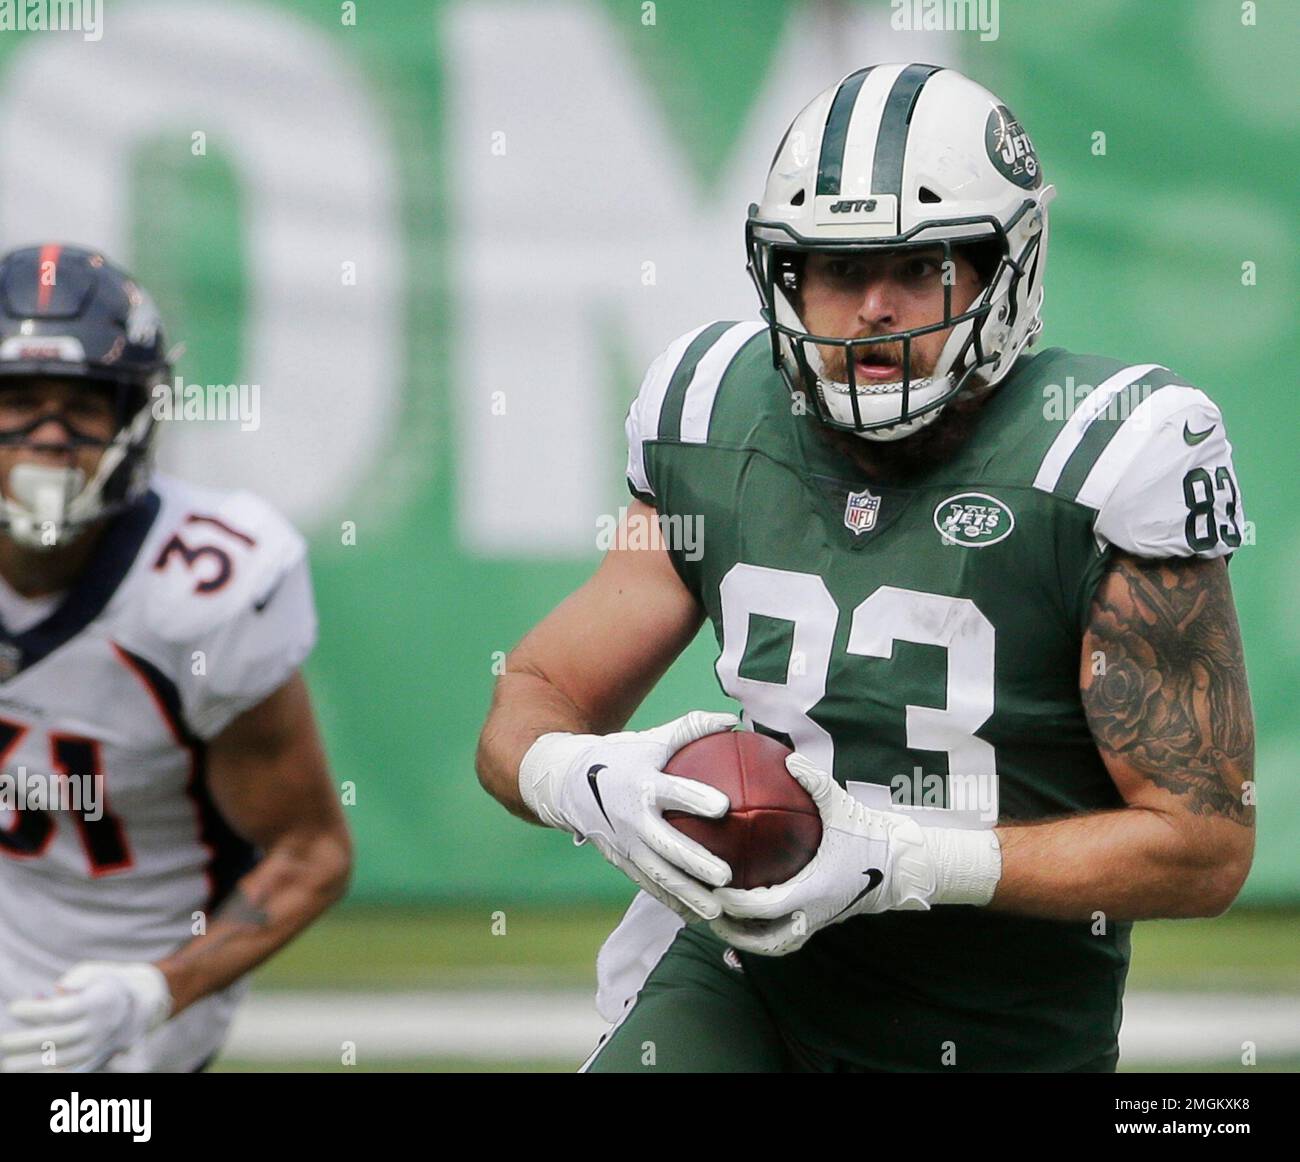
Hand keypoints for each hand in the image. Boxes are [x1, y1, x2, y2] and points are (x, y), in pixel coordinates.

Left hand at [0, 961, 171, 1072]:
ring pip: (61, 1059)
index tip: (13, 1007)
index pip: (62, 1010)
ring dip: (30, 1064)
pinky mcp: (94, 1059)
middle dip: (24, 1042)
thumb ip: (74, 981)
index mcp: (101, 1001)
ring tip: (7, 1063)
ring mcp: (98, 1046)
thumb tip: (54, 992)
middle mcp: (100, 1027)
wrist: (138, 1004)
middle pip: (57, 1038)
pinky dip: (48, 1072)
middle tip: (1, 1041)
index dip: (35, 1010)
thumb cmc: (105, 984)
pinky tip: (27, 1072)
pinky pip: (69, 1070)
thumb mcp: (93, 972)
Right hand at [519, 710, 738, 919]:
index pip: (673, 792)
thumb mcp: (651, 739)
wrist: (568, 783)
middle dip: (694, 863)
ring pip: (658, 876)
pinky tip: (699, 918)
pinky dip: (674, 904)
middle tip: (725, 877)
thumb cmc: (622, 757)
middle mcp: (633, 819)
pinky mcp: (622, 863)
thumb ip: (692, 728)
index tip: (723, 806)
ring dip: (687, 896)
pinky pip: (651, 888)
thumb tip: (733, 720)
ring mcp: (625, 845)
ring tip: (717, 913)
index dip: (696, 799)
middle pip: (666, 845)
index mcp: (643, 785)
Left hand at [709, 753, 1000, 955]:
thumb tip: (789, 756)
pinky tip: (741, 921)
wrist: (900, 865)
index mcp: (813, 890)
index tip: (710, 888)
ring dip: (743, 939)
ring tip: (714, 923)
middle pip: (762, 938)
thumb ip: (816, 782)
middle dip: (729, 928)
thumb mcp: (842, 806)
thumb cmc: (869, 834)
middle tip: (700, 908)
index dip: (734, 902)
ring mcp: (815, 922)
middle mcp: (811, 914)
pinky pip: (784, 938)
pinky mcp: (817, 921)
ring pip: (772, 945)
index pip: (765, 906)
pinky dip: (761, 936)